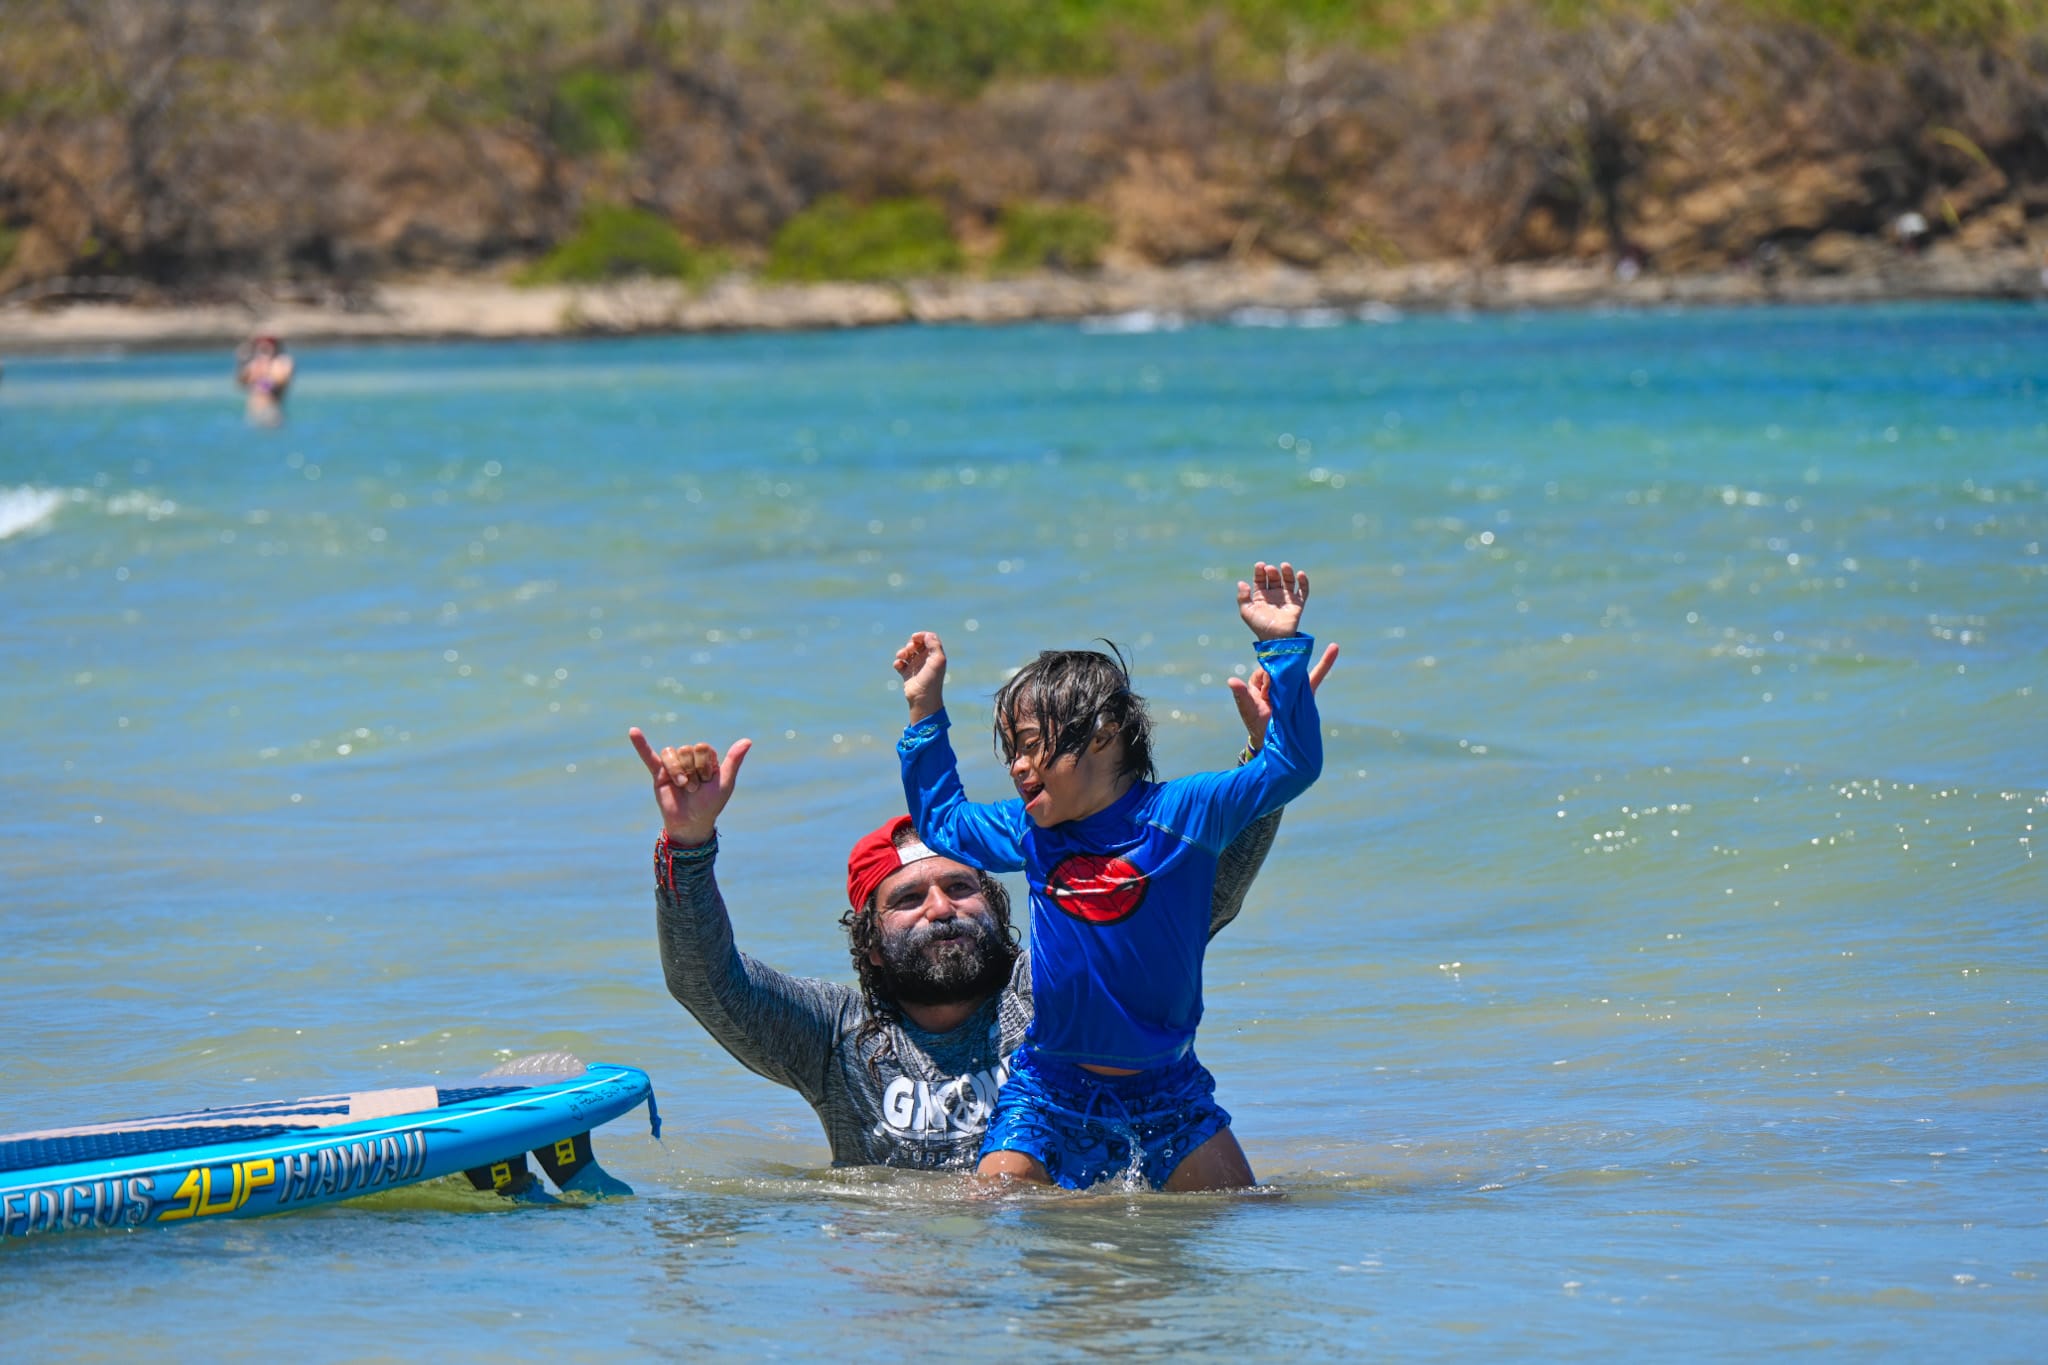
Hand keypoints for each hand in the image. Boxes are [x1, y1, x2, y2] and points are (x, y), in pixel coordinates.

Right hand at [629, 728, 750, 846]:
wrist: (691, 823)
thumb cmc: (710, 804)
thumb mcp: (725, 782)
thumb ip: (733, 761)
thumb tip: (748, 740)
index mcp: (706, 758)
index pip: (703, 748)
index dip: (705, 764)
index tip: (708, 780)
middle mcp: (690, 759)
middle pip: (687, 750)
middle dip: (692, 771)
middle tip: (694, 788)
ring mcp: (673, 765)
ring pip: (672, 753)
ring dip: (678, 772)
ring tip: (683, 787)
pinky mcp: (658, 773)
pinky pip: (648, 756)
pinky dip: (640, 744)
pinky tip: (633, 732)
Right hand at [893, 631, 947, 722]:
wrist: (923, 698)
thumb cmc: (932, 679)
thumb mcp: (938, 660)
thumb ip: (935, 645)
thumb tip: (928, 635)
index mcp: (934, 655)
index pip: (928, 639)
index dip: (921, 636)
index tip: (914, 637)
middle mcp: (925, 660)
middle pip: (916, 644)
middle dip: (911, 644)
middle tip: (910, 649)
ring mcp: (915, 667)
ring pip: (906, 653)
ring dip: (902, 651)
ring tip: (901, 656)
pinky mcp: (906, 674)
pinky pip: (899, 663)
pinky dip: (897, 662)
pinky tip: (899, 666)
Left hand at [1228, 642, 1337, 752]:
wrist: (1275, 742)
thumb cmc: (1257, 725)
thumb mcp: (1248, 709)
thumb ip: (1242, 694)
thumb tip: (1231, 680)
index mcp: (1259, 681)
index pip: (1265, 670)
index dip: (1267, 679)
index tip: (1267, 695)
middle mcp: (1276, 680)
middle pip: (1281, 667)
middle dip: (1281, 677)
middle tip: (1275, 698)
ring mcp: (1291, 685)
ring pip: (1296, 668)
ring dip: (1300, 657)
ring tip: (1302, 652)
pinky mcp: (1306, 692)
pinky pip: (1316, 676)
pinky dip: (1326, 663)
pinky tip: (1334, 648)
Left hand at [1237, 561, 1309, 640]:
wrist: (1275, 638)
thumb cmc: (1259, 626)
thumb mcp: (1246, 611)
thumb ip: (1242, 597)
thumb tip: (1241, 582)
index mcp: (1261, 596)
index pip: (1261, 579)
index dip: (1260, 571)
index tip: (1260, 565)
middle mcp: (1274, 595)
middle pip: (1274, 578)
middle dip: (1272, 572)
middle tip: (1270, 569)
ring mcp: (1286, 598)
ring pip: (1288, 581)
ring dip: (1287, 572)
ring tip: (1284, 566)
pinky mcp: (1298, 603)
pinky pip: (1303, 591)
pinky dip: (1303, 582)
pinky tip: (1300, 574)